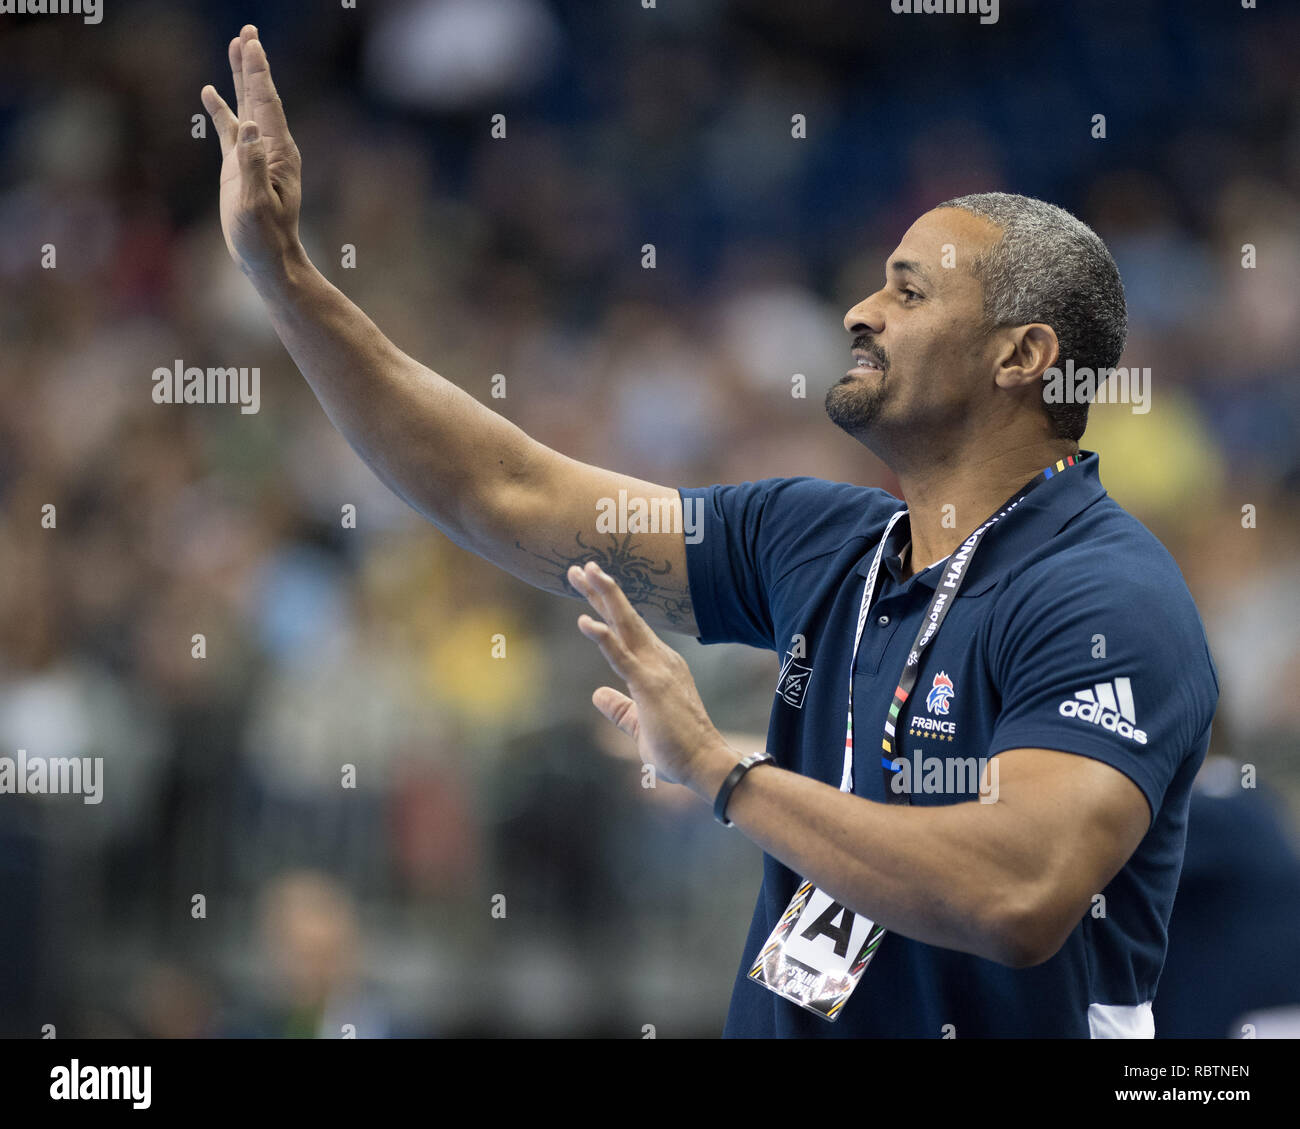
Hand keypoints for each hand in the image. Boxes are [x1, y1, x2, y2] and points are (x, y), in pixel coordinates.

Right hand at [200, 25, 304, 277]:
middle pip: (260, 96)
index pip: (266, 102)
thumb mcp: (256, 203)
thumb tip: (251, 127)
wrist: (266, 259)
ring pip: (246, 106)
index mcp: (277, 152)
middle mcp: (269, 148)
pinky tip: (211, 91)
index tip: (251, 41)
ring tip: (236, 46)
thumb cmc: (263, 237)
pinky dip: (221, 109)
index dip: (257, 71)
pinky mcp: (239, 166)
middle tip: (248, 31)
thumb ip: (252, 165)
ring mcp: (254, 155)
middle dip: (253, 64)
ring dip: (240, 77)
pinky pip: (230, 129)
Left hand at [568, 562, 738, 795]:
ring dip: (604, 597)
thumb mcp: (640, 726)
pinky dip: (602, 637)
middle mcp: (659, 659)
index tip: (588, 583)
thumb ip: (619, 709)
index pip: (627, 630)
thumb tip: (598, 694)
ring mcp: (656, 669)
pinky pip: (621, 656)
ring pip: (625, 625)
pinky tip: (585, 621)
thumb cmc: (678, 748)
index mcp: (658, 666)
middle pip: (625, 618)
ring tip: (585, 572)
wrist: (706, 764)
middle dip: (602, 590)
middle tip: (579, 567)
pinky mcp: (649, 685)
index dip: (607, 606)